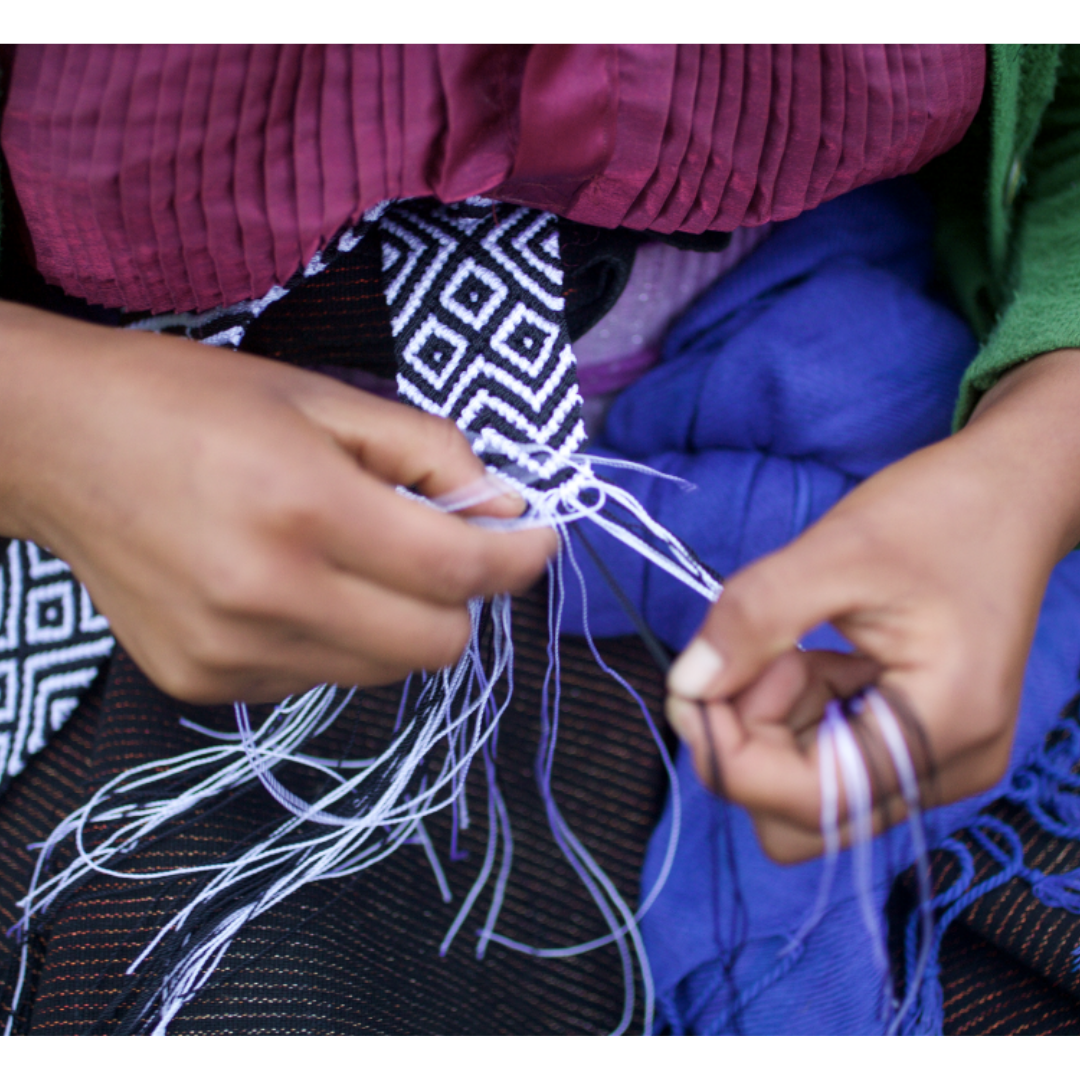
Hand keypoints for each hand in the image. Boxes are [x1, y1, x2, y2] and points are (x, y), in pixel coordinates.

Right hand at [0, 301, 554, 702]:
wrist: (59, 447)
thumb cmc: (195, 403)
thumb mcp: (323, 396)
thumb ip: (427, 452)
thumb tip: (505, 509)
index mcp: (304, 507)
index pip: (457, 570)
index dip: (520, 558)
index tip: (539, 538)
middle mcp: (270, 598)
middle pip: (436, 644)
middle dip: (459, 596)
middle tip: (436, 544)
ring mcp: (234, 655)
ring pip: (385, 669)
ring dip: (397, 618)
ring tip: (348, 556)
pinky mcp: (206, 685)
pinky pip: (321, 677)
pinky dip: (336, 638)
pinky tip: (290, 586)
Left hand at [664, 349, 1079, 861]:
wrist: (1009, 498)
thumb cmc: (941, 514)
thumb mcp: (836, 551)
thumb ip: (754, 619)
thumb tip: (686, 685)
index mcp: (943, 729)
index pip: (805, 799)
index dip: (727, 751)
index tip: (694, 683)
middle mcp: (946, 770)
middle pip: (801, 816)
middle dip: (751, 743)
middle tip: (755, 659)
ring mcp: (934, 764)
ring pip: (804, 793)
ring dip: (773, 725)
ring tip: (798, 648)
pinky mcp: (915, 745)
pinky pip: (826, 761)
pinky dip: (798, 716)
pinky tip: (816, 658)